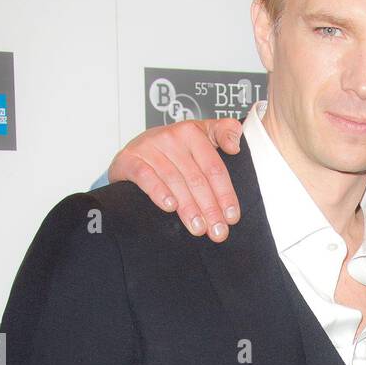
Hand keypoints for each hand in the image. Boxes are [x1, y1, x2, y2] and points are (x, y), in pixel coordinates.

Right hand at [108, 118, 242, 242]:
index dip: (225, 194)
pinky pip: (146, 176)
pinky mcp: (130, 159)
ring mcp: (149, 147)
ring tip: (198, 228)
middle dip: (209, 208)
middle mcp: (171, 137)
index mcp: (192, 132)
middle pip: (196, 178)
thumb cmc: (173, 148)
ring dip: (188, 208)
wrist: (135, 150)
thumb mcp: (201, 134)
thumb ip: (224, 132)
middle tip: (218, 232)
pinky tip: (170, 207)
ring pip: (174, 181)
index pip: (214, 167)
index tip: (232, 217)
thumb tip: (235, 145)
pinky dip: (159, 192)